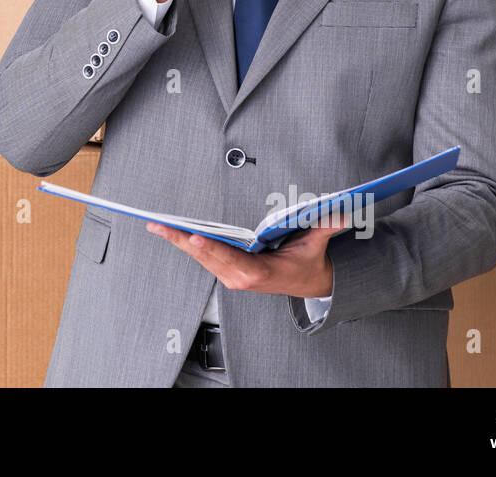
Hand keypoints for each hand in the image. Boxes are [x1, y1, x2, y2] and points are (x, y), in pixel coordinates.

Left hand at [145, 212, 338, 297]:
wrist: (307, 284)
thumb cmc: (307, 263)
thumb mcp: (316, 245)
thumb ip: (325, 227)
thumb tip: (338, 211)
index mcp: (260, 272)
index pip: (232, 260)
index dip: (212, 249)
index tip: (194, 236)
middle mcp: (240, 277)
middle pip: (207, 256)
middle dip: (181, 239)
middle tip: (158, 225)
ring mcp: (231, 276)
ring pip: (200, 257)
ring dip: (177, 241)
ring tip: (156, 225)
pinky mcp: (226, 271)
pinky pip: (202, 256)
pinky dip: (185, 243)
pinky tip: (171, 231)